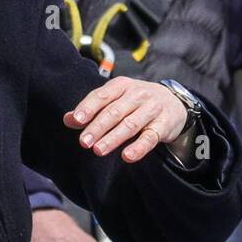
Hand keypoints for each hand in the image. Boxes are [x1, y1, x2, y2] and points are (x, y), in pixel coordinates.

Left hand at [63, 76, 191, 162]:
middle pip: (114, 112)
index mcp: (121, 86)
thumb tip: (68, 120)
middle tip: (84, 142)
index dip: (88, 107)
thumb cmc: (136, 102)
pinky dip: (139, 147)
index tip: (76, 120)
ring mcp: (152, 109)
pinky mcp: (164, 125)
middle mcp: (137, 94)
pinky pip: (150, 138)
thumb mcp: (115, 99)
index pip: (102, 96)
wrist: (173, 102)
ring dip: (113, 138)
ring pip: (130, 125)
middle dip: (98, 127)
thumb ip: (92, 109)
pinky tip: (127, 156)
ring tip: (98, 150)